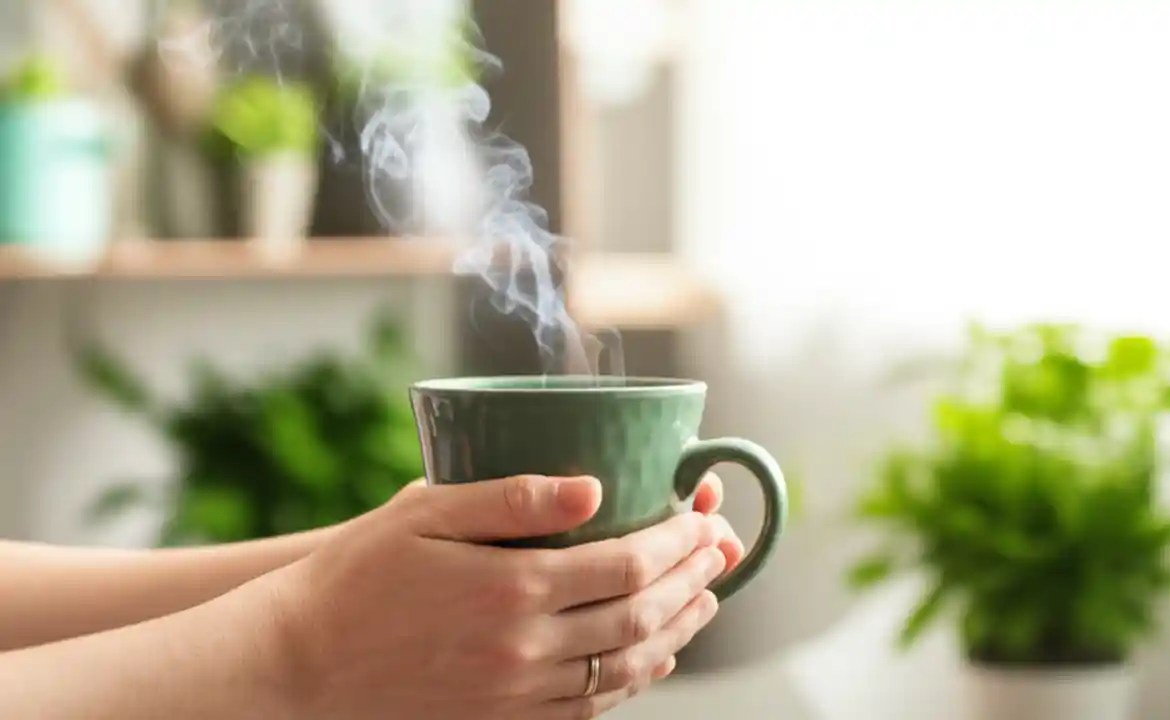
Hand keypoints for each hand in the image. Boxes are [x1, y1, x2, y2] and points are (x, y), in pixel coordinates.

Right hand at [254, 474, 741, 719]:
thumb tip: (595, 488)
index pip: (627, 565)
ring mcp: (517, 693)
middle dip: (691, 579)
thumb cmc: (357, 575)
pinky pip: (589, 705)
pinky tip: (650, 658)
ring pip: (626, 666)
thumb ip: (514, 497)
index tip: (703, 516)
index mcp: (513, 588)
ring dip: (677, 632)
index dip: (676, 540)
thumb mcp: (425, 512)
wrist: (298, 665)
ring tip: (705, 601)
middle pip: (640, 616)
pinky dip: (633, 679)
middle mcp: (525, 648)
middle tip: (722, 552)